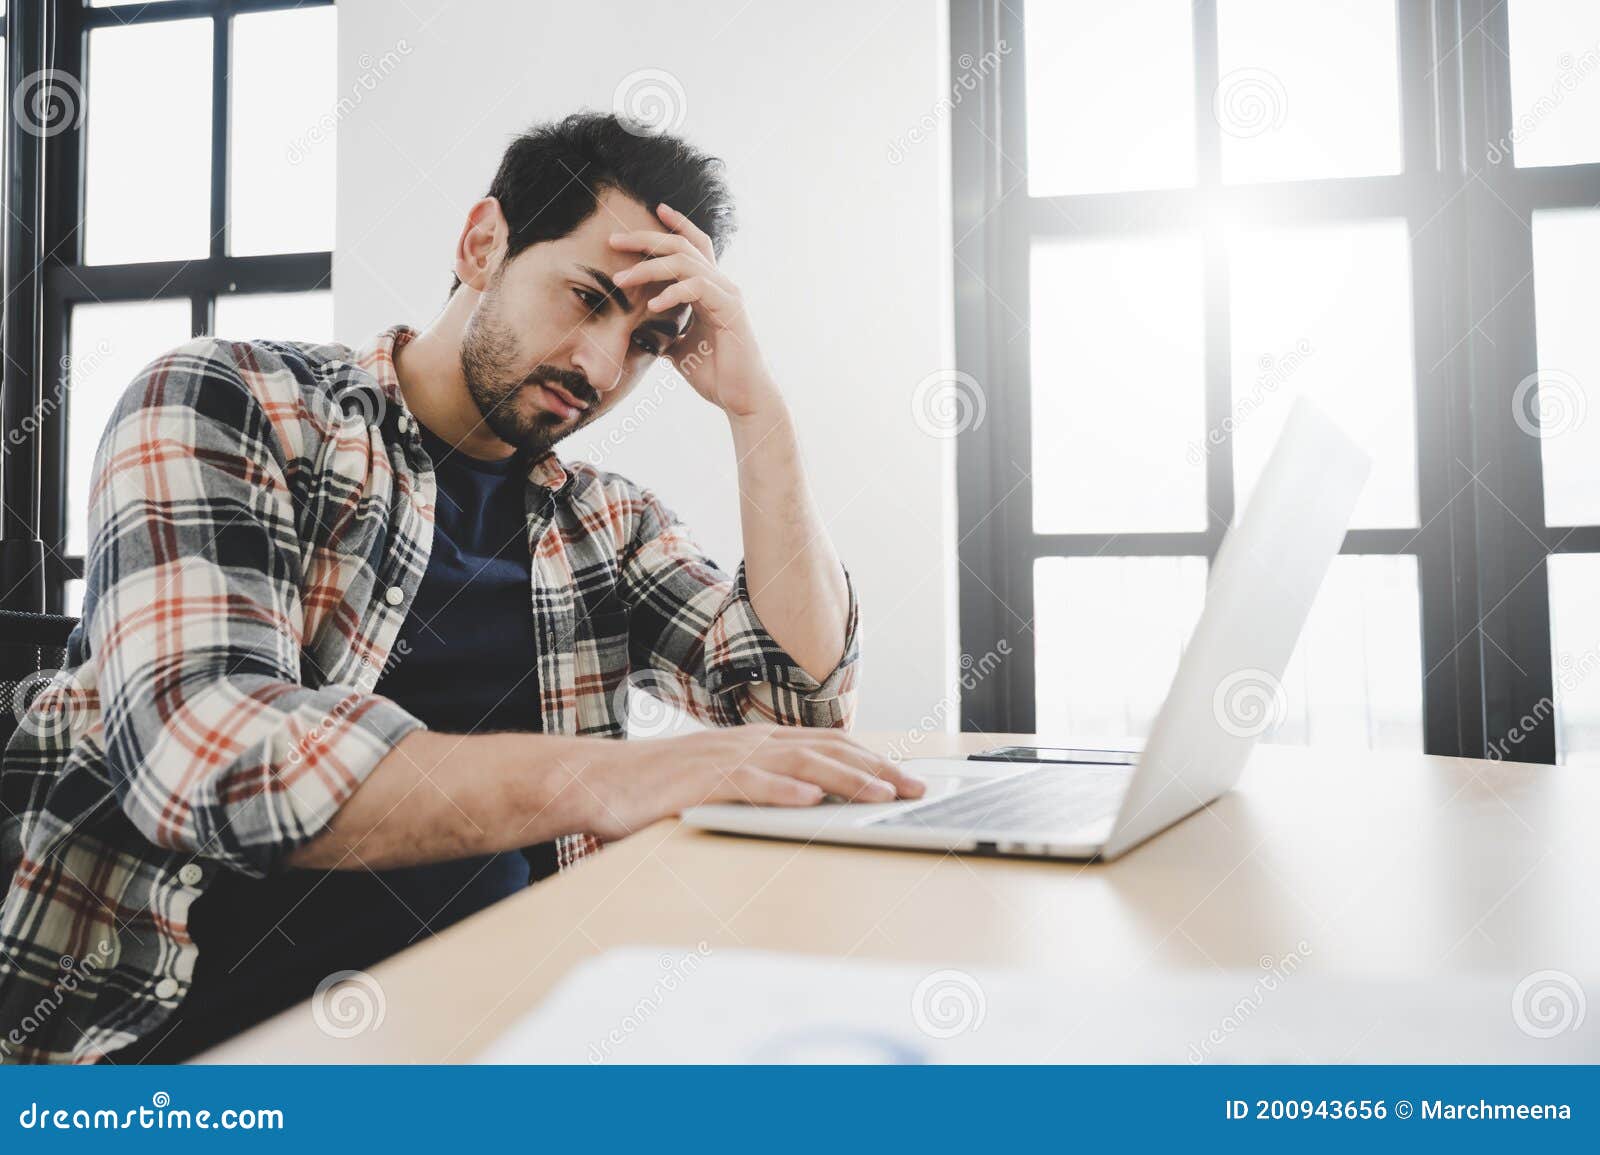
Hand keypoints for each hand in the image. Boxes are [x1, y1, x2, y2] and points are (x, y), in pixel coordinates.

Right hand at [575, 724, 926, 842]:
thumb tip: (809, 802)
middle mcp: (749, 743)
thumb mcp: (721, 784)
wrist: (595, 781)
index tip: (907, 776)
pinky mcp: (700, 782)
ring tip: (882, 793)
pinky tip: (811, 800)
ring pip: (798, 763)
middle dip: (877, 768)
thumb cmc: (657, 789)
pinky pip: (749, 784)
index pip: (827, 743)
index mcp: (757, 743)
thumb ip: (761, 788)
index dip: (870, 758)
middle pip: (826, 751)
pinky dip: (782, 791)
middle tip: (916, 789)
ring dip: (846, 778)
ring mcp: (726, 759)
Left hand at [609, 203, 779, 420]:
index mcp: (710, 289)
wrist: (742, 399)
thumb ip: (664, 333)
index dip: (676, 225)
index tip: (654, 209)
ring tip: (621, 280)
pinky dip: (673, 293)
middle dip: (646, 239)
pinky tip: (654, 305)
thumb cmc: (716, 374)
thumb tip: (639, 331)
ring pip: (685, 263)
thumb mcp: (680, 349)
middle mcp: (720, 285)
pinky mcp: (730, 311)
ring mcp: (727, 295)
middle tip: (614, 241)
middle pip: (682, 245)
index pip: (694, 245)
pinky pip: (698, 288)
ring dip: (649, 268)